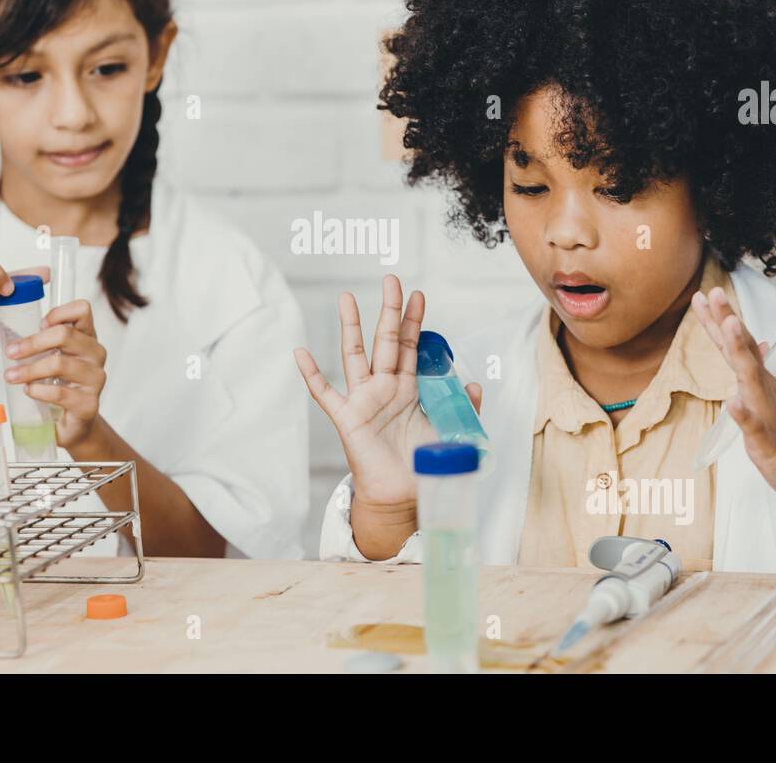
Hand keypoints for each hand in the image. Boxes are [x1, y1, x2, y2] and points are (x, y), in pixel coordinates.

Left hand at [0, 298, 107, 452]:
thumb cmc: (55, 384)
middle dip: (32, 343)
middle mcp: (94, 354)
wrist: (70, 423)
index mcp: (85, 336)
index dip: (59, 312)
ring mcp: (94, 378)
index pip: (82, 310)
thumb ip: (10, 337)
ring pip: (59, 364)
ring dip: (29, 370)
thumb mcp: (34, 356)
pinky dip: (39, 391)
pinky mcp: (88, 403)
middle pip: (65, 334)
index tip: (39, 324)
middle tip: (11, 352)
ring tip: (11, 376)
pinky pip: (60, 392)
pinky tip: (29, 391)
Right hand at [293, 274, 481, 507]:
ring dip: (351, 327)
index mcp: (409, 389)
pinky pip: (325, 393)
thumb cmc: (425, 465)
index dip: (414, 321)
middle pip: (385, 341)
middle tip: (392, 279)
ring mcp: (364, 400)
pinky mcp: (348, 419)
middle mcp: (385, 388)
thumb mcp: (451, 432)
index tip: (418, 294)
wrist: (404, 496)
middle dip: (389, 310)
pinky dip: (311, 374)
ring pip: (355, 356)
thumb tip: (475, 384)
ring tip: (346, 298)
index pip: (411, 347)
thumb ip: (464, 407)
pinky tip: (301, 353)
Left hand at [692, 286, 775, 528]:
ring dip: (741, 355)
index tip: (707, 295)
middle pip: (743, 354)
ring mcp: (770, 417)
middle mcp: (766, 394)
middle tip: (715, 293)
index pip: (738, 348)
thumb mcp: (775, 401)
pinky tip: (733, 404)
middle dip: (729, 323)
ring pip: (752, 383)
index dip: (722, 322)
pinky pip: (756, 429)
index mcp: (763, 386)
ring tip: (729, 327)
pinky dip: (745, 416)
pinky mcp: (770, 445)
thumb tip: (757, 343)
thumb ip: (761, 373)